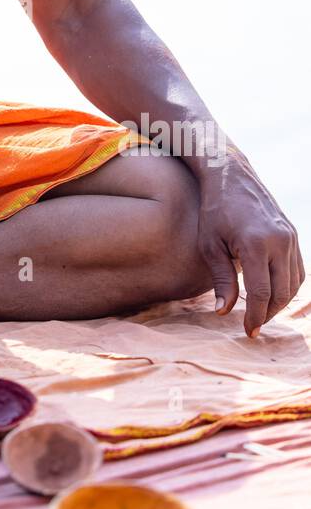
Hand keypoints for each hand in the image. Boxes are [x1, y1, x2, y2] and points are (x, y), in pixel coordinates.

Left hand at [197, 155, 304, 337]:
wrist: (231, 176)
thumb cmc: (214, 210)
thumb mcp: (210, 246)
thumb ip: (221, 280)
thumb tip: (223, 312)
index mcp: (256, 243)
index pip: (262, 293)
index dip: (256, 317)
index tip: (248, 332)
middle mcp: (279, 240)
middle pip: (282, 292)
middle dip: (268, 314)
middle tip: (253, 326)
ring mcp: (290, 237)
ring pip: (293, 283)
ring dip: (279, 303)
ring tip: (261, 312)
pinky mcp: (293, 234)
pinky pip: (298, 270)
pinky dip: (288, 286)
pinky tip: (272, 294)